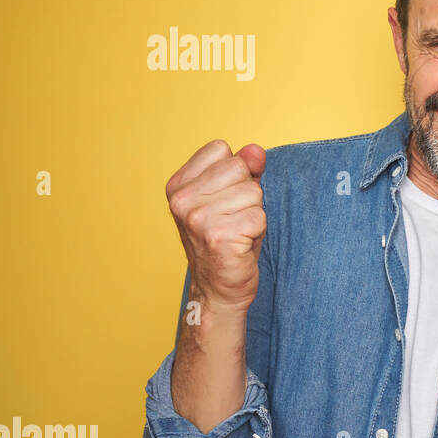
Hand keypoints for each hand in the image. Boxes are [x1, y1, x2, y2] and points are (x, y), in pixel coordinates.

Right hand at [166, 140, 266, 313]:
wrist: (218, 288)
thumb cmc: (227, 240)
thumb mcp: (232, 197)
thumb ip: (244, 169)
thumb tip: (255, 150)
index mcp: (178, 185)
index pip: (221, 149)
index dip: (234, 172)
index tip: (224, 198)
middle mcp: (182, 200)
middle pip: (240, 168)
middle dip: (248, 192)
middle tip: (234, 218)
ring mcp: (198, 218)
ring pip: (253, 192)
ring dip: (254, 213)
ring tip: (238, 231)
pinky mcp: (219, 236)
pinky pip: (259, 216)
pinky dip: (258, 230)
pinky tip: (241, 243)